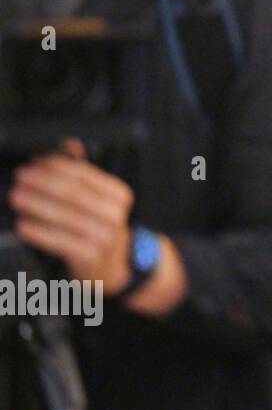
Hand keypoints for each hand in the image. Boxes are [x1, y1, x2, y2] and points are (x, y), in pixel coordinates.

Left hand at [7, 138, 132, 292]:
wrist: (113, 265)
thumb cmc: (97, 226)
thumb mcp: (96, 198)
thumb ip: (81, 171)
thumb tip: (68, 144)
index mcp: (118, 194)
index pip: (85, 174)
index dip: (56, 166)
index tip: (34, 163)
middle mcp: (115, 215)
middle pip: (75, 193)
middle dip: (43, 183)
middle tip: (21, 177)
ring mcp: (105, 237)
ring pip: (66, 217)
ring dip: (37, 205)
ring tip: (16, 197)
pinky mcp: (90, 257)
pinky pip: (61, 242)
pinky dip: (40, 233)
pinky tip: (23, 225)